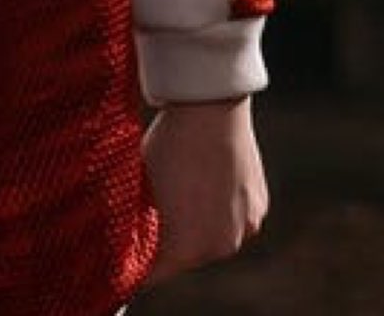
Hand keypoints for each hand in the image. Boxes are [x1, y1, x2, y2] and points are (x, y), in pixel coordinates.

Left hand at [141, 96, 266, 287]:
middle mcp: (219, 248)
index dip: (136, 264)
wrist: (210, 109)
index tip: (124, 254)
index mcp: (184, 249)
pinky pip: (235, 218)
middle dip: (169, 241)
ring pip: (212, 237)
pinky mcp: (259, 208)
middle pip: (185, 256)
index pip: (152, 273)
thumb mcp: (142, 186)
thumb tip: (127, 238)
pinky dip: (222, 208)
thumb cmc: (167, 145)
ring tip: (184, 188)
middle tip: (154, 213)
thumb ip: (138, 223)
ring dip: (198, 225)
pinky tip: (208, 178)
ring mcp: (245, 229)